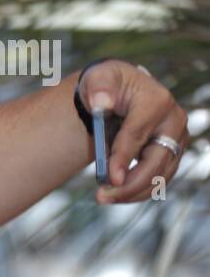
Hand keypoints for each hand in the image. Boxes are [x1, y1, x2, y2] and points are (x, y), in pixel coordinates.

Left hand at [78, 59, 190, 203]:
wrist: (120, 91)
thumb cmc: (108, 85)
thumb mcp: (99, 79)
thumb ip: (99, 88)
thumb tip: (100, 104)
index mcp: (157, 101)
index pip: (138, 134)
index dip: (123, 158)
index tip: (109, 178)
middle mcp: (174, 121)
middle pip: (156, 160)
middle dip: (129, 183)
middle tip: (101, 197)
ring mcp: (176, 139)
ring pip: (161, 174)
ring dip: (133, 191)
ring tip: (104, 198)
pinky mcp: (173, 152)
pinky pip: (160, 178)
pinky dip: (139, 190)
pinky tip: (117, 195)